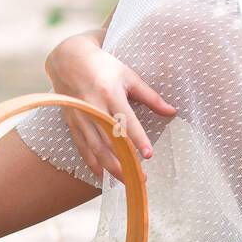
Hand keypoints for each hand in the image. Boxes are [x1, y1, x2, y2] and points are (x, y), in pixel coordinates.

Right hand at [45, 33, 175, 183]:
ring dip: (110, 167)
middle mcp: (93, 107)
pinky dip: (91, 163)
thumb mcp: (129, 76)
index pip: (126, 121)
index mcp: (110, 93)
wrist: (69, 60)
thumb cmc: (104, 66)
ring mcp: (81, 116)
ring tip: (125, 181)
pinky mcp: (72, 122)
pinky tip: (102, 176)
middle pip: (109, 140)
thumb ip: (151, 97)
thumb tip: (172, 112)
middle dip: (124, 162)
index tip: (148, 155)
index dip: (137, 139)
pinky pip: (82, 147)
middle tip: (140, 178)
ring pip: (95, 148)